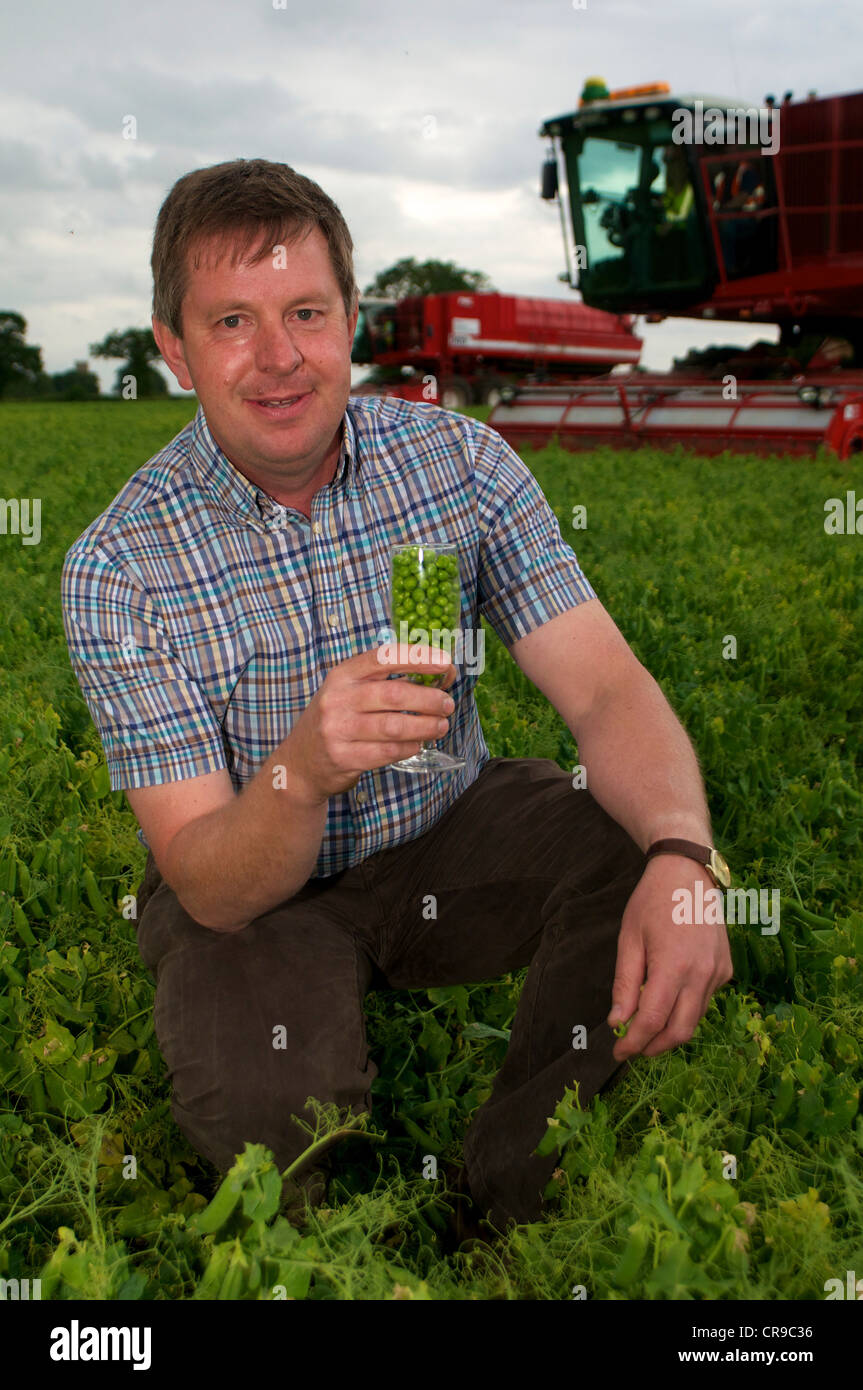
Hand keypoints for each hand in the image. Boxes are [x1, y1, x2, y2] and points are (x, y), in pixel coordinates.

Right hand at [283, 644, 456, 803]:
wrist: (300, 762)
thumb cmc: (337, 720)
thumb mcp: (349, 692)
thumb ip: (386, 682)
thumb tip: (439, 672)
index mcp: (343, 675)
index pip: (383, 657)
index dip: (417, 657)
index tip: (445, 661)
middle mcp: (338, 699)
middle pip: (395, 694)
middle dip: (429, 699)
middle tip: (447, 704)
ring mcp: (338, 729)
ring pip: (394, 726)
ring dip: (425, 726)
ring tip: (440, 725)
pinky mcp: (343, 757)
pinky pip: (387, 751)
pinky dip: (409, 747)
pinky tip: (417, 743)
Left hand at [607, 855, 733, 1061]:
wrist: (688, 873)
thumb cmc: (652, 902)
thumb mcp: (629, 940)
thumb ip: (625, 985)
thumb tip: (618, 1022)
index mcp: (674, 967)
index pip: (653, 1021)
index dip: (633, 1042)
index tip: (617, 1051)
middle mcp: (702, 974)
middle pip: (679, 1031)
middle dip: (654, 1047)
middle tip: (632, 1047)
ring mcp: (719, 973)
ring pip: (694, 1019)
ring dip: (670, 1031)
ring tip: (645, 1028)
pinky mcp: (726, 969)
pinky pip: (705, 1001)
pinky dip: (685, 1010)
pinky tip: (668, 1000)